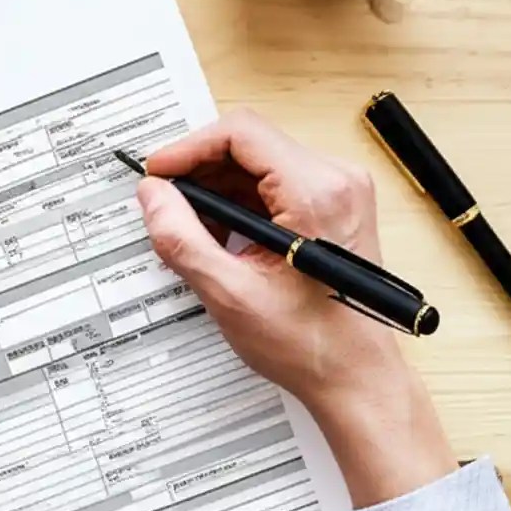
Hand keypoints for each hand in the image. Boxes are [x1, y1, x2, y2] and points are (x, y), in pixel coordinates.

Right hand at [136, 109, 455, 506]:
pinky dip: (241, 204)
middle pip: (250, 145)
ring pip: (260, 164)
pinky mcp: (336, 207)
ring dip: (219, 190)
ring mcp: (340, 192)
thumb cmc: (313, 345)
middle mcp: (336, 181)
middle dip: (201, 172)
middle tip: (168, 206)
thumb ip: (182, 239)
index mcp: (316, 194)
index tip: (159, 173)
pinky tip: (222, 238)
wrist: (358, 376)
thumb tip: (153, 196)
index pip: (241, 133)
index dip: (189, 148)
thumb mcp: (230, 294)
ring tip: (195, 231)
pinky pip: (276, 185)